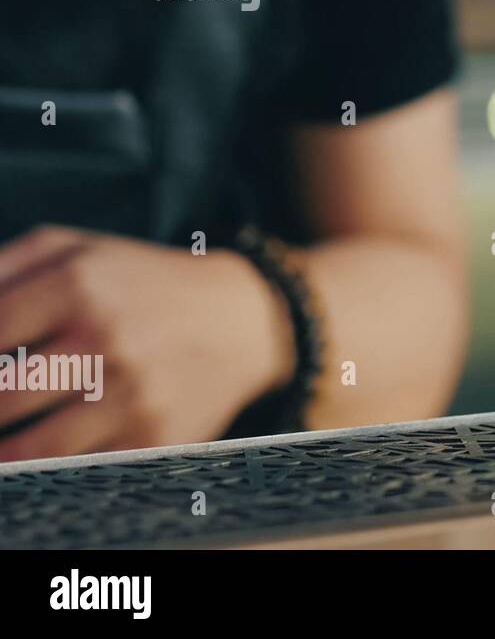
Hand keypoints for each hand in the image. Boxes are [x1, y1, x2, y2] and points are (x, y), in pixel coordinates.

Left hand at [0, 226, 292, 461]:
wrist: (244, 320)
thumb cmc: (142, 283)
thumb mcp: (77, 250)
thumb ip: (3, 270)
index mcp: (79, 283)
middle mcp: (107, 338)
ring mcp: (132, 394)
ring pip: (30, 450)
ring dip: (4, 454)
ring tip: (4, 445)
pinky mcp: (153, 437)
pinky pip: (77, 470)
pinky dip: (48, 470)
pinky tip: (39, 453)